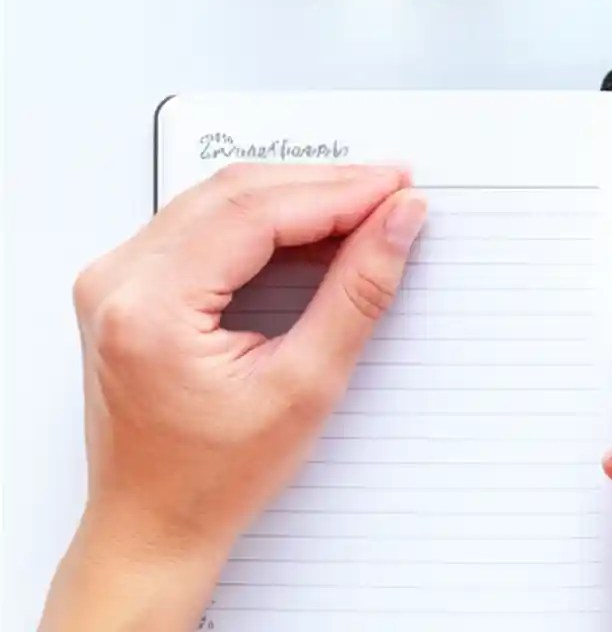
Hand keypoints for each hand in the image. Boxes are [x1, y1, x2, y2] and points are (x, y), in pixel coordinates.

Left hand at [41, 164, 427, 631]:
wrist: (155, 525)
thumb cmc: (213, 478)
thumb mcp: (305, 386)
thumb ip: (357, 294)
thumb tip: (395, 225)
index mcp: (149, 307)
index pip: (255, 214)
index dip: (337, 194)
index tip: (394, 190)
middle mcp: (117, 282)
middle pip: (232, 194)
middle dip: (321, 186)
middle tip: (389, 191)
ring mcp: (114, 280)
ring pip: (215, 200)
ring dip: (293, 197)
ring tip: (362, 208)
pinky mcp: (126, 286)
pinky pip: (199, 224)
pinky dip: (262, 219)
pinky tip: (310, 230)